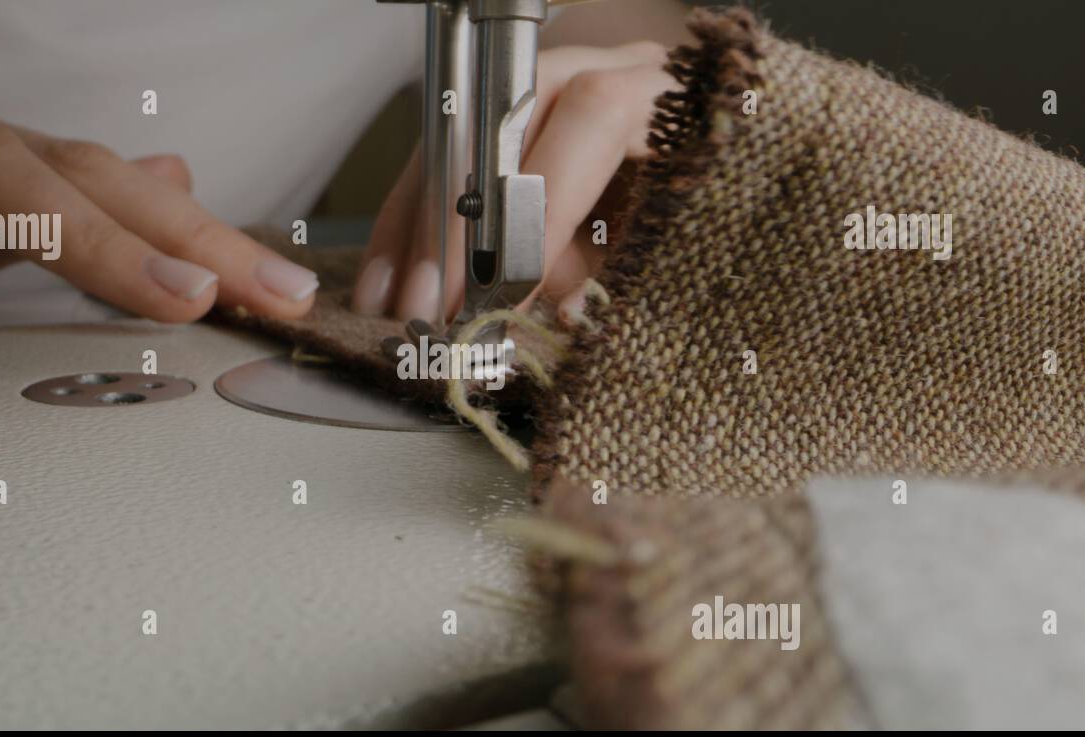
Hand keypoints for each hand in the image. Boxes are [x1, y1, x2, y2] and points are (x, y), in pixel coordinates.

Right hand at [0, 100, 318, 321]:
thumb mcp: (4, 220)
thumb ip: (87, 206)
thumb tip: (177, 176)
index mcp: (25, 166)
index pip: (137, 196)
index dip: (214, 240)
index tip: (289, 293)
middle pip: (90, 177)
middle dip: (181, 235)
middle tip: (254, 291)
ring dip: (81, 227)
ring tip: (163, 281)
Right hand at [353, 41, 673, 327]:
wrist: (699, 167)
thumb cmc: (696, 215)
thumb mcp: (675, 245)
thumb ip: (624, 273)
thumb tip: (565, 317)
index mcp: (658, 88)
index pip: (591, 116)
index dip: (543, 204)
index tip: (505, 287)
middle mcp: (589, 70)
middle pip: (500, 125)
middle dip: (455, 226)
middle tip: (431, 306)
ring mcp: (532, 92)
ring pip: (452, 145)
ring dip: (417, 234)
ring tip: (394, 305)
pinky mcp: (493, 122)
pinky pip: (434, 167)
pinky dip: (408, 228)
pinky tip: (385, 281)